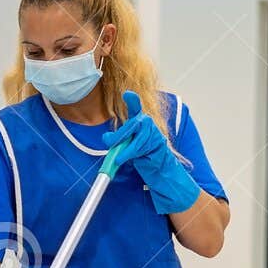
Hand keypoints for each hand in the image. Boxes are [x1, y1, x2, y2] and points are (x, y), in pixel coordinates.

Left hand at [102, 91, 201, 214]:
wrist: (161, 173)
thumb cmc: (143, 159)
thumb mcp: (126, 148)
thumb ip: (117, 141)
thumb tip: (107, 138)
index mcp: (140, 124)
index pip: (136, 109)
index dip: (132, 101)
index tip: (127, 94)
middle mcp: (149, 126)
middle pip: (134, 123)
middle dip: (120, 134)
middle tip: (108, 141)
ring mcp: (155, 135)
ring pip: (138, 136)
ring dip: (124, 146)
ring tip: (117, 157)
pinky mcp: (158, 145)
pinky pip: (141, 147)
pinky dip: (129, 153)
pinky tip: (122, 159)